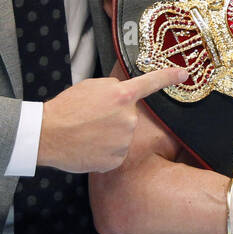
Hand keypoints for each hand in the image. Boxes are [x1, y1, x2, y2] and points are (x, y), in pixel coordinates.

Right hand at [38, 66, 186, 173]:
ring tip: (87, 132)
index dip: (169, 77)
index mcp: (121, 95)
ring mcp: (124, 140)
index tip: (184, 74)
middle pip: (129, 115)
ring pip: (122, 136)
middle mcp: (128, 118)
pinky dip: (104, 152)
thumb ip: (113, 89)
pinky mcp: (117, 159)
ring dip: (109, 135)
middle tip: (91, 119)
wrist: (47, 134)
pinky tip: (89, 147)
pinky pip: (116, 153)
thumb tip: (124, 96)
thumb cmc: (65, 109)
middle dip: (114, 117)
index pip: (151, 83)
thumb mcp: (90, 87)